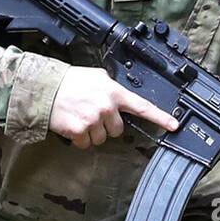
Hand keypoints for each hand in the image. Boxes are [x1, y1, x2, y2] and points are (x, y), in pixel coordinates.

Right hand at [50, 67, 178, 148]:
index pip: (142, 106)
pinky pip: (86, 144)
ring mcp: (93, 120)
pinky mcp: (79, 131)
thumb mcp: (96, 77)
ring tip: (80, 117)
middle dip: (106, 125)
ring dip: (92, 132)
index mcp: (114, 92)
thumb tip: (120, 97)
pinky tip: (72, 125)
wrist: (45, 88)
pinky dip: (79, 138)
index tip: (174, 126)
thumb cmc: (69, 82)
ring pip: (102, 139)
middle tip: (92, 114)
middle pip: (118, 130)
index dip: (160, 117)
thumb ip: (112, 87)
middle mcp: (106, 106)